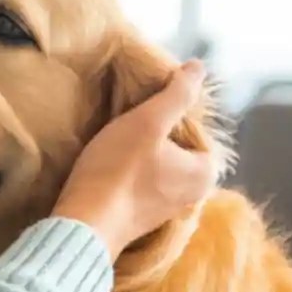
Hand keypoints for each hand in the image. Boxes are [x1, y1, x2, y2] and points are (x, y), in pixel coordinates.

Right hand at [52, 60, 216, 253]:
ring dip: (138, 153)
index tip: (139, 113)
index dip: (165, 113)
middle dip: (152, 134)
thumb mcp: (148, 121)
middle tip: (124, 127)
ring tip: (113, 147)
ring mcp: (170, 210)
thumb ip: (177, 93)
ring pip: (158, 164)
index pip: (192, 126)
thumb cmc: (118, 170)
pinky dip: (130, 173)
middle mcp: (196, 194)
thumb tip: (199, 67)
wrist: (84, 224)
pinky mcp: (145, 219)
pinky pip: (144, 184)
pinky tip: (110, 168)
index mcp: (207, 171)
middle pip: (175, 146)